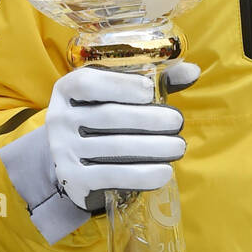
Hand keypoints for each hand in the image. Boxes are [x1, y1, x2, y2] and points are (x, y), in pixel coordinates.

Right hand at [45, 62, 200, 209]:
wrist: (72, 160)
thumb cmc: (103, 117)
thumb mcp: (119, 94)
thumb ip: (154, 80)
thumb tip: (192, 71)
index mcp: (67, 89)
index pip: (88, 83)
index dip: (120, 85)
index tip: (149, 91)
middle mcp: (59, 119)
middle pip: (108, 117)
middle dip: (148, 119)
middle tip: (178, 123)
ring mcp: (62, 151)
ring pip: (114, 148)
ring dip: (152, 148)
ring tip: (178, 147)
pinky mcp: (73, 180)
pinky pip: (111, 176)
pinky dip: (141, 175)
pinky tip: (164, 172)